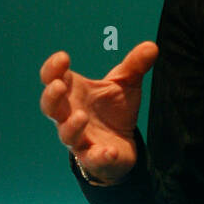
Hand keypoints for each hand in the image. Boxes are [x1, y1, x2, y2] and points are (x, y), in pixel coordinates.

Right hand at [39, 42, 158, 183]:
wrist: (123, 144)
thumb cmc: (115, 110)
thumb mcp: (126, 85)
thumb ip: (135, 66)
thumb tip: (152, 46)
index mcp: (74, 93)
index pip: (53, 79)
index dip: (53, 69)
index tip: (63, 57)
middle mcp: (70, 115)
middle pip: (50, 107)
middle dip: (51, 96)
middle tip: (58, 85)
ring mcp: (79, 138)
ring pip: (66, 134)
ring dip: (71, 126)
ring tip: (81, 115)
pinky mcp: (93, 157)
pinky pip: (92, 158)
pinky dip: (100, 155)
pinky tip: (110, 151)